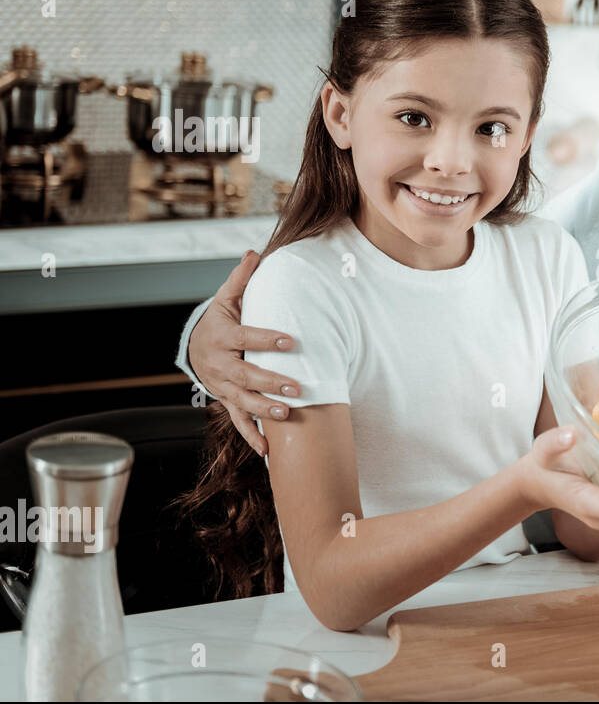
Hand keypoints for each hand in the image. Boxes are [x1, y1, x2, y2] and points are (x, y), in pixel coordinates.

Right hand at [192, 250, 301, 454]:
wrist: (196, 347)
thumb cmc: (221, 319)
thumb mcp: (228, 298)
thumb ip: (242, 279)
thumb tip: (255, 253)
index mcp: (222, 336)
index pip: (246, 338)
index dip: (267, 339)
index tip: (291, 341)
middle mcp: (220, 364)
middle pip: (245, 375)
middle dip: (271, 382)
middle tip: (297, 387)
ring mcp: (222, 386)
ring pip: (242, 401)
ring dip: (264, 410)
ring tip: (288, 415)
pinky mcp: (226, 401)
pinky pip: (238, 421)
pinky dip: (252, 436)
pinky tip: (268, 450)